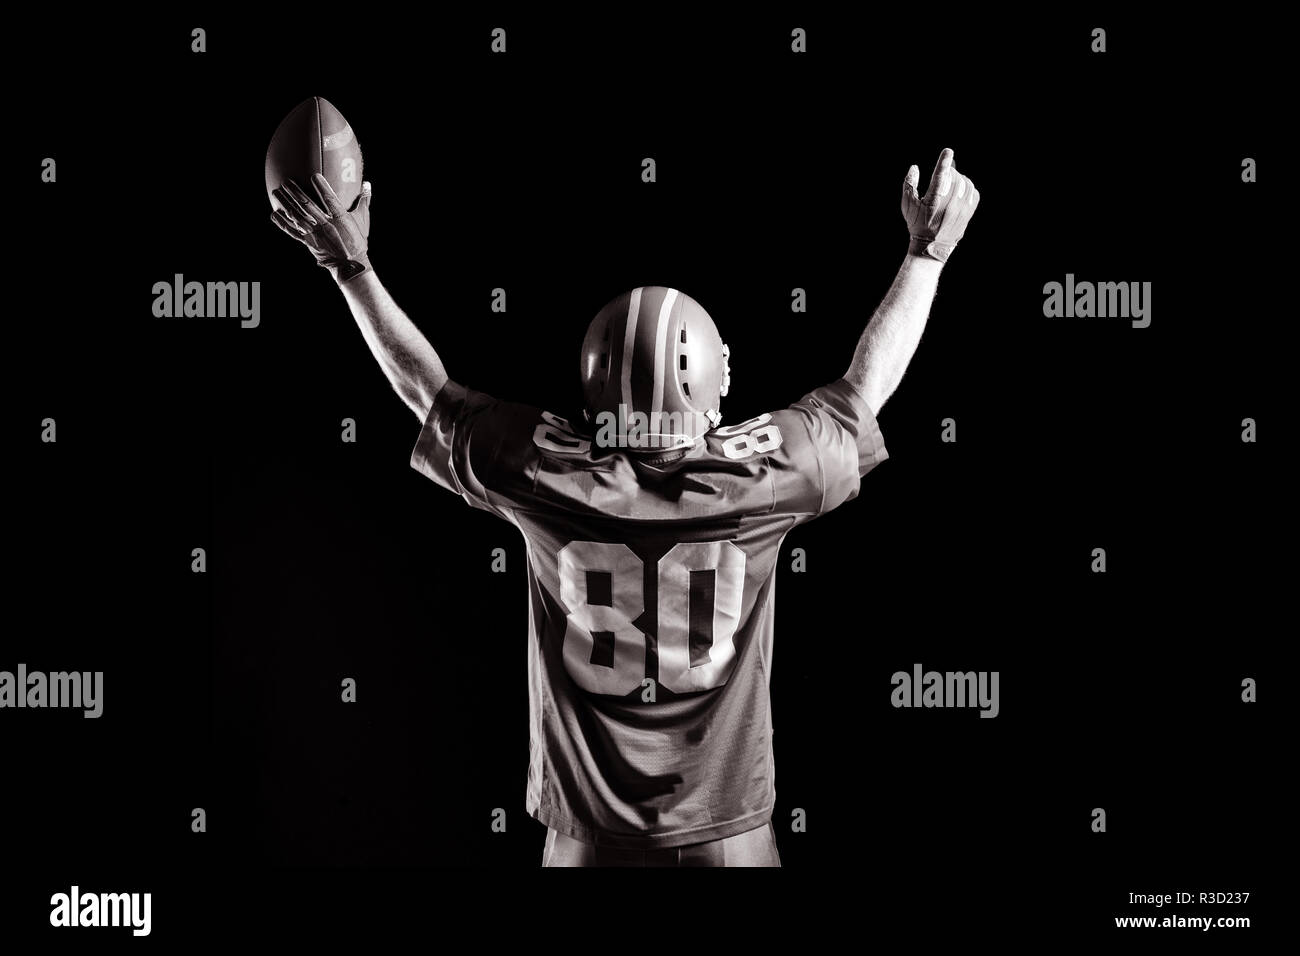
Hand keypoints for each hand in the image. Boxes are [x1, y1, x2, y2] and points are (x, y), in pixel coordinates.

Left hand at [271, 174, 372, 281]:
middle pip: (308, 207)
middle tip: (286, 182)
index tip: (314, 176)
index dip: (322, 188)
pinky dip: (283, 223)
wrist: (350, 265)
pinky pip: (293, 232)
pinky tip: (274, 214)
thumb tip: (367, 184)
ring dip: (286, 204)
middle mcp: (327, 226)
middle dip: (296, 193)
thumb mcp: (363, 220)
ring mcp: (316, 235)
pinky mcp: (308, 242)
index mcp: (341, 219)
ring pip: (298, 217)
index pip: (330, 200)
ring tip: (277, 193)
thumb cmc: (357, 241)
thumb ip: (364, 200)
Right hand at [901, 148, 978, 262]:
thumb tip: (915, 168)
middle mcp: (949, 205)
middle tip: (945, 172)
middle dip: (950, 171)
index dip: (944, 162)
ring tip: (952, 181)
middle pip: (954, 177)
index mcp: (933, 201)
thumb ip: (909, 185)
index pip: (940, 177)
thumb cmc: (917, 224)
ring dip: (959, 178)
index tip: (948, 151)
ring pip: (965, 183)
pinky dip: (968, 187)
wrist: (932, 247)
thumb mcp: (907, 206)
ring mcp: (961, 209)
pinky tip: (961, 189)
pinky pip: (974, 192)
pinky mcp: (968, 213)